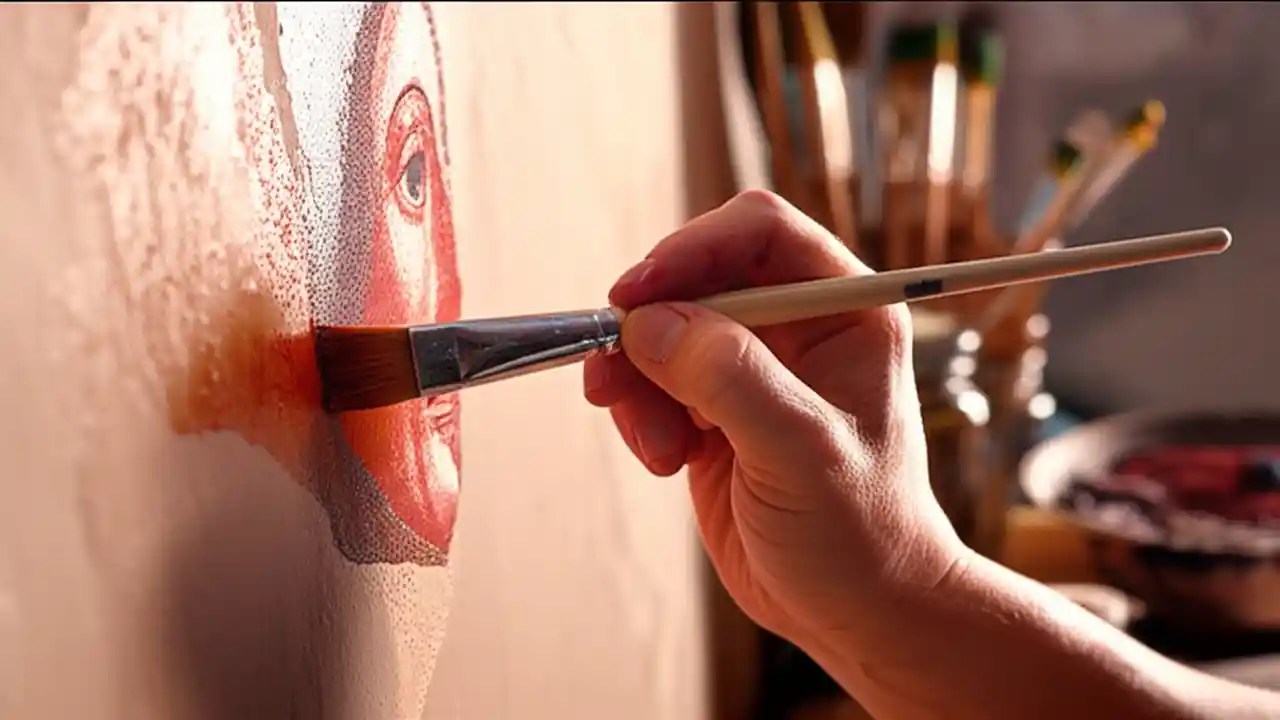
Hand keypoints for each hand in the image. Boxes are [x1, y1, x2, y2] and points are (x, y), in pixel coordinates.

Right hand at [583, 191, 968, 658]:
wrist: (856, 611)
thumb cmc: (861, 532)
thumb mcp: (802, 452)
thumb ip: (730, 379)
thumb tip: (650, 322)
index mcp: (844, 311)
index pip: (761, 233)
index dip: (694, 249)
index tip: (638, 292)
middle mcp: (796, 328)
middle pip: (697, 277)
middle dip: (650, 323)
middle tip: (615, 368)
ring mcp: (751, 369)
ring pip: (662, 331)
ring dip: (637, 380)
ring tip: (657, 444)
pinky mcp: (712, 412)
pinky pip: (651, 383)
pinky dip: (640, 415)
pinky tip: (665, 460)